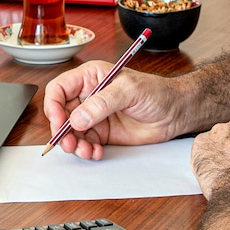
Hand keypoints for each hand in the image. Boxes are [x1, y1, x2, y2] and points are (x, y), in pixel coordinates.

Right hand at [43, 62, 189, 159]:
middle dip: (62, 130)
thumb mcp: (129, 91)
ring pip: (70, 132)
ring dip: (74, 144)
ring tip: (85, 151)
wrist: (175, 113)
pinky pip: (85, 143)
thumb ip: (102, 103)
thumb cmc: (156, 92)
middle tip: (69, 143)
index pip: (59, 89)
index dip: (53, 105)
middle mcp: (88, 96)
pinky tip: (96, 152)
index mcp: (90, 77)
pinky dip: (86, 150)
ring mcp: (94, 116)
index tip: (59, 121)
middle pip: (61, 114)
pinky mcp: (102, 133)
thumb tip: (77, 118)